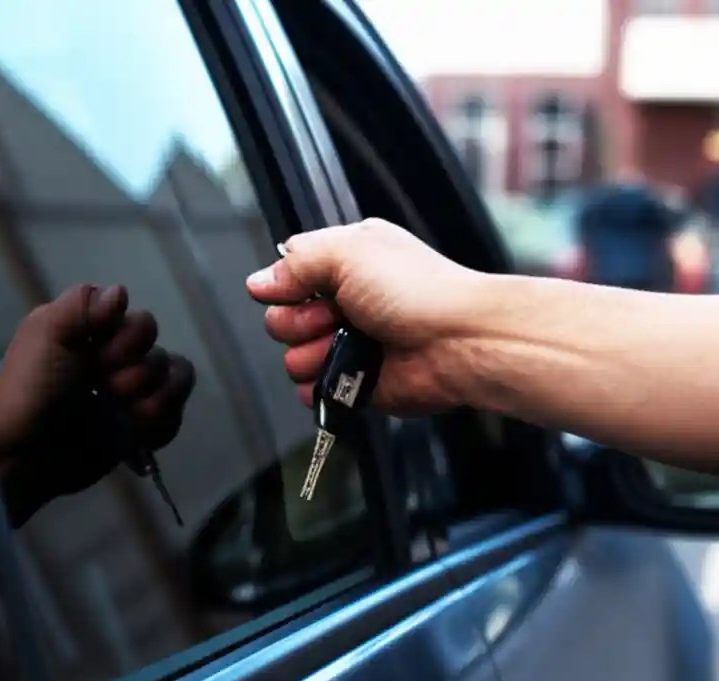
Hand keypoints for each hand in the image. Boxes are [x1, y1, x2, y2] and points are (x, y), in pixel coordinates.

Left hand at [0, 284, 194, 523]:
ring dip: (148, 401)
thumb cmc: (29, 389)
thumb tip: (121, 292)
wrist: (22, 453)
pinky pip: (175, 417)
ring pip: (175, 383)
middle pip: (160, 353)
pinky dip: (158, 425)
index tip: (95, 353)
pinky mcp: (139, 430)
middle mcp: (117, 359)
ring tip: (117, 416)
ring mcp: (130, 395)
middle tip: (100, 389)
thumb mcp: (46, 333)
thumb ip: (82, 304)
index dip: (127, 340)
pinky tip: (132, 434)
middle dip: (133, 375)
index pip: (142, 322)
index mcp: (95, 332)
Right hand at [246, 218, 489, 413]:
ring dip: (311, 354)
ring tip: (346, 345)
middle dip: (298, 321)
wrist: (460, 342)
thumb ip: (295, 262)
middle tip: (334, 316)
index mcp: (346, 262)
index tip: (304, 287)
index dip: (286, 284)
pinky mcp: (356, 383)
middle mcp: (346, 302)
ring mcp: (349, 344)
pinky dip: (321, 386)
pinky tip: (344, 373)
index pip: (289, 272)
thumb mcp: (348, 252)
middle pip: (282, 318)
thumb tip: (258, 281)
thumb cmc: (417, 291)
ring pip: (293, 356)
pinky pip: (313, 390)